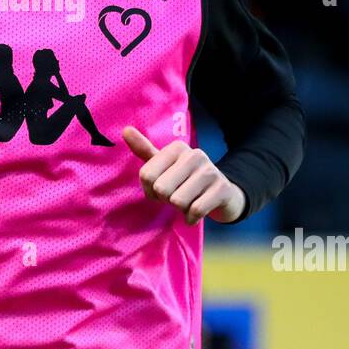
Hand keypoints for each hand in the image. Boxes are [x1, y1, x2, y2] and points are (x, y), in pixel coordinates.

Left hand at [122, 127, 246, 224]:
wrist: (222, 194)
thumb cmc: (185, 179)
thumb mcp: (165, 164)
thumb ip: (144, 149)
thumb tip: (125, 130)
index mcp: (177, 147)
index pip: (146, 175)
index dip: (150, 190)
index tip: (161, 188)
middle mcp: (195, 154)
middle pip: (161, 189)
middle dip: (166, 199)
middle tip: (177, 196)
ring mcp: (210, 171)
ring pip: (178, 201)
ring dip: (180, 209)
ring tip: (188, 202)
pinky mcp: (222, 189)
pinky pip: (195, 210)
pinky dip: (191, 218)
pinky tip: (195, 213)